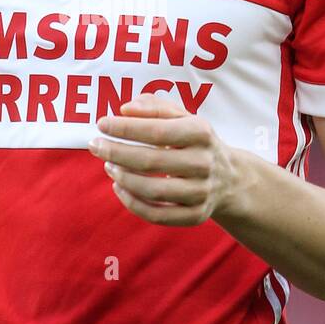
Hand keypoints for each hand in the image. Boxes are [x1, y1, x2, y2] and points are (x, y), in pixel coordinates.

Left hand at [87, 94, 239, 225]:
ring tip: (108, 165)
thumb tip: (125, 109)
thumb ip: (154, 107)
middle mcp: (204, 163)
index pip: (157, 130)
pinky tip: (118, 187)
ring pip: (152, 190)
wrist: (230, 178)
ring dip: (122, 178)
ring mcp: (201, 192)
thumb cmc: (194, 141)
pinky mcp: (196, 216)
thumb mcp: (182, 117)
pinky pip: (156, 214)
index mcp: (201, 133)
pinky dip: (131, 203)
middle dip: (116, 152)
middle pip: (151, 161)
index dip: (126, 128)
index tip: (102, 123)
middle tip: (94, 145)